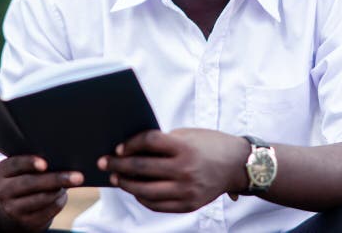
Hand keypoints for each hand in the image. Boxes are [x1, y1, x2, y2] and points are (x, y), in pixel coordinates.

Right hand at [0, 155, 83, 231]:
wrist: (10, 206)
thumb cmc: (24, 177)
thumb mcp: (22, 168)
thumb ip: (36, 162)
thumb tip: (63, 158)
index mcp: (2, 171)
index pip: (15, 164)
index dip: (29, 163)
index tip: (45, 164)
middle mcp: (3, 190)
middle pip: (31, 183)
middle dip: (56, 179)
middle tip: (78, 177)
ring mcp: (12, 208)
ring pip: (42, 198)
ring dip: (59, 190)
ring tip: (73, 181)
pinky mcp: (24, 222)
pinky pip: (47, 211)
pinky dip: (59, 202)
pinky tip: (62, 195)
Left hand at [97, 128, 248, 212]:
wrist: (238, 165)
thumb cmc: (209, 144)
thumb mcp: (186, 136)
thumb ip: (162, 143)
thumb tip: (130, 149)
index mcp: (184, 147)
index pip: (148, 141)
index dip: (130, 144)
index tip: (117, 147)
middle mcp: (185, 170)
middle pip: (142, 168)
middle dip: (119, 165)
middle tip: (103, 163)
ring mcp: (187, 190)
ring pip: (146, 190)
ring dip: (126, 184)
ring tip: (116, 177)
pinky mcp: (189, 205)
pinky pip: (158, 205)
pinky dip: (143, 198)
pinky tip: (135, 190)